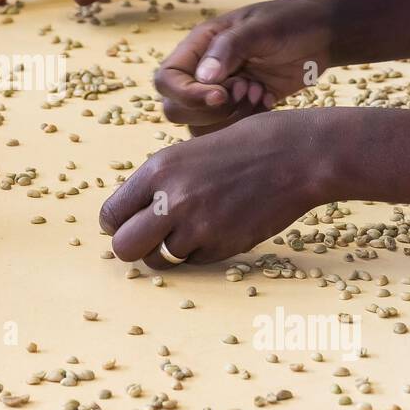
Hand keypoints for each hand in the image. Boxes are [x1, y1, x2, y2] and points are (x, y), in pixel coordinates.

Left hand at [99, 111, 328, 267]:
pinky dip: (200, 252)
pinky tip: (219, 226)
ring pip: (160, 260)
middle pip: (124, 248)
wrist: (297, 156)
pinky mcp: (224, 246)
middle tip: (150, 239)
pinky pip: (194, 262)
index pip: (111, 215)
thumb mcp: (189, 153)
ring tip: (192, 228)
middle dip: (133, 247)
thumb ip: (158, 183)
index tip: (130, 222)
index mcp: (158, 170)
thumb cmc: (244, 147)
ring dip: (170, 250)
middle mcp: (172, 200)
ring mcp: (198, 226)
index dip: (118, 223)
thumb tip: (130, 216)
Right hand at [155, 0, 334, 133]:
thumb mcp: (260, 27)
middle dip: (211, 111)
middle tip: (246, 90)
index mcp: (197, 47)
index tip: (222, 94)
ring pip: (200, 126)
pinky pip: (228, 132)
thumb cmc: (290, 21)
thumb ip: (229, 48)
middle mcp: (202, 73)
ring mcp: (220, 93)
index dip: (187, 94)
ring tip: (259, 93)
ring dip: (231, 119)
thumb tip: (204, 78)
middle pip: (175, 109)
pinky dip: (248, 123)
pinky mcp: (241, 108)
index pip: (167, 80)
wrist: (323, 34)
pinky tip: (268, 99)